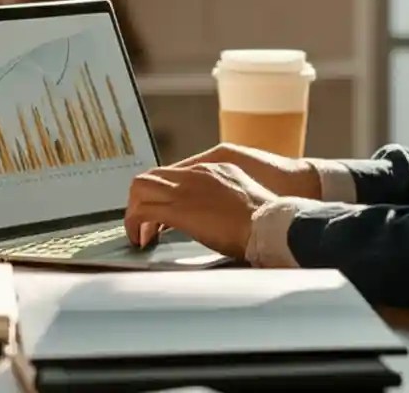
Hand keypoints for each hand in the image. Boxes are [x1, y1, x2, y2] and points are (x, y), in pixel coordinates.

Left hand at [130, 144, 318, 248]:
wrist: (273, 223)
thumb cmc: (267, 217)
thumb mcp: (243, 195)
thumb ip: (224, 196)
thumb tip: (213, 212)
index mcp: (212, 168)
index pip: (173, 174)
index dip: (161, 193)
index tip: (159, 214)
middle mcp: (195, 173)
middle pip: (151, 177)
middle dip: (141, 200)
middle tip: (143, 223)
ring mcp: (186, 189)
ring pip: (140, 188)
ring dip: (135, 212)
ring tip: (140, 233)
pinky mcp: (179, 209)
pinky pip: (144, 211)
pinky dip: (136, 224)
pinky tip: (142, 241)